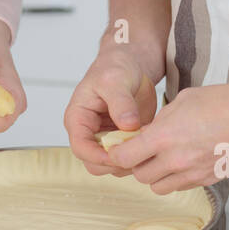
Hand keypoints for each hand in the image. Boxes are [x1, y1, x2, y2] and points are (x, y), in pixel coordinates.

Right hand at [65, 44, 158, 174]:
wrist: (131, 64)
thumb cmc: (115, 67)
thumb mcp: (116, 80)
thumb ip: (121, 102)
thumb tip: (127, 125)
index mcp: (78, 118)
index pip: (80, 147)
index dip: (97, 156)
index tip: (120, 155)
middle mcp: (88, 132)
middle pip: (94, 163)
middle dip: (114, 163)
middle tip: (138, 154)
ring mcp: (105, 139)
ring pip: (111, 164)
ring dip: (128, 161)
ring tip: (147, 145)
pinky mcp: (121, 141)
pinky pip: (127, 157)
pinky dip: (138, 155)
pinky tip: (150, 143)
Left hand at [104, 82, 228, 193]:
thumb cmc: (226, 102)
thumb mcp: (185, 100)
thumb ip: (162, 119)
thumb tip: (149, 132)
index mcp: (165, 136)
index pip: (125, 157)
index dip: (116, 154)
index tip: (118, 148)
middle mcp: (176, 160)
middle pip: (139, 176)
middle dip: (135, 164)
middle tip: (141, 151)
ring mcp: (193, 173)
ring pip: (158, 187)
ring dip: (154, 175)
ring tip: (162, 158)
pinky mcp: (208, 180)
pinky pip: (180, 187)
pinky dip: (175, 179)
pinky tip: (182, 162)